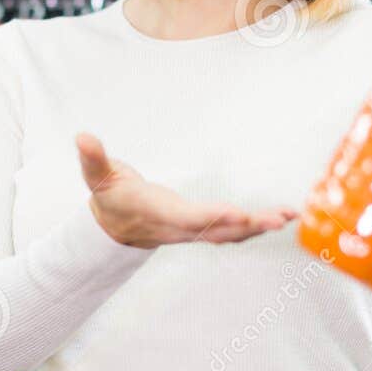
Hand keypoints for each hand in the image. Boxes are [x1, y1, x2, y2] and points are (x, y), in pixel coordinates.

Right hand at [75, 132, 297, 248]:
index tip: (237, 214)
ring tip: (290, 216)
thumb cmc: (108, 196)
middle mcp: (179, 227)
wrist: (112, 226)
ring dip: (260, 226)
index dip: (211, 217)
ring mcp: (192, 231)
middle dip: (248, 225)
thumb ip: (92, 157)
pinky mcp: (202, 229)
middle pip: (217, 230)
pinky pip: (233, 231)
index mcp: (157, 213)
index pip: (187, 217)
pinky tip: (281, 218)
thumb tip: (82, 136)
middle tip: (278, 219)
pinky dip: (257, 226)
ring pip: (230, 233)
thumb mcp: (97, 176)